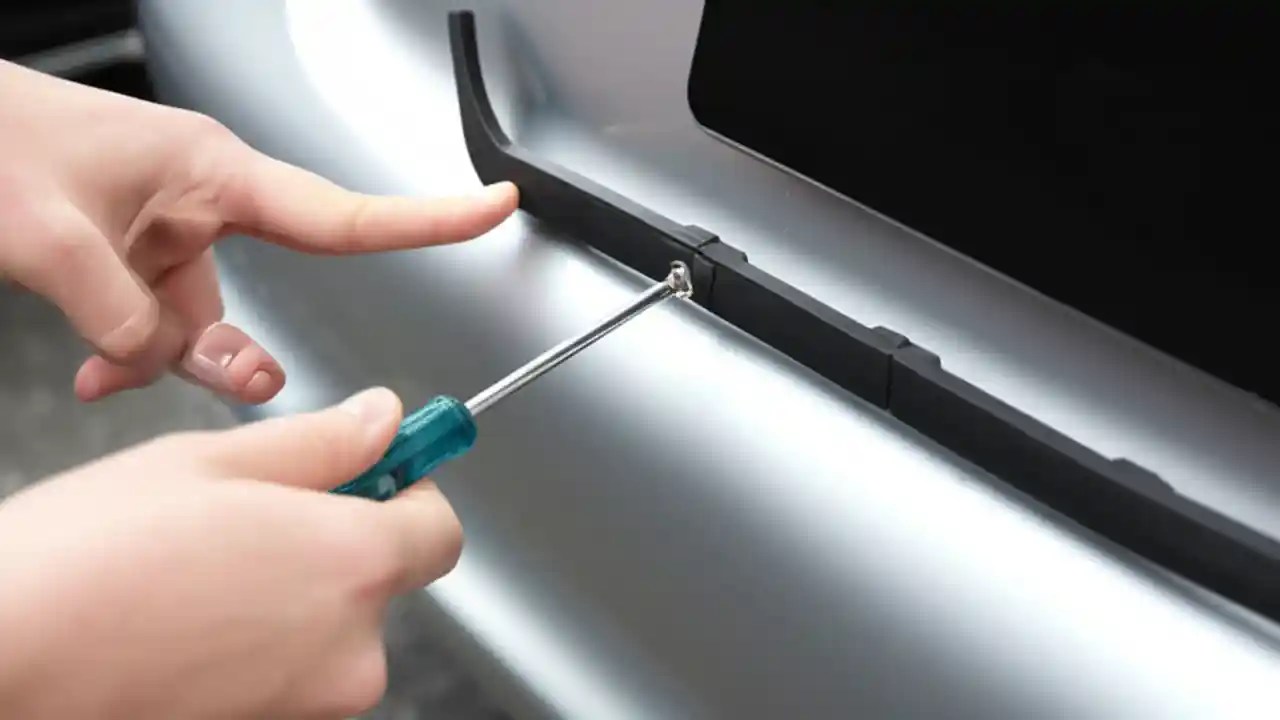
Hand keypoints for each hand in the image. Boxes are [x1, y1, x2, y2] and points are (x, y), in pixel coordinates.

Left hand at [0, 60, 517, 403]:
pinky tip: (97, 370)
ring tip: (103, 364)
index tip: (493, 208)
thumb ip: (122, 318)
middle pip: (262, 298)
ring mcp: (173, 229)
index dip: (430, 219)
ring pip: (202, 324)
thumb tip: (164, 368)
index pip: (346, 213)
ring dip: (162, 357)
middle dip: (234, 351)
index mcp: (215, 172)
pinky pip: (161, 323)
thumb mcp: (53, 240)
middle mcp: (205, 200)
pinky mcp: (141, 253)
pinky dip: (133, 354)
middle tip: (232, 380)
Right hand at [0, 387, 460, 718]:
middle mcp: (350, 649)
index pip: (440, 529)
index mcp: (354, 566)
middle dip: (336, 539)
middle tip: (254, 513)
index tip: (373, 470)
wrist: (0, 660)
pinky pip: (288, 670)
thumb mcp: (213, 462)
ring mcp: (309, 704)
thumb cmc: (89, 559)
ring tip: (203, 568)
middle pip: (382, 580)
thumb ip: (322, 443)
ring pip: (329, 627)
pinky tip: (190, 617)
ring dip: (292, 593)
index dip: (409, 490)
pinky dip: (258, 642)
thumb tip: (383, 420)